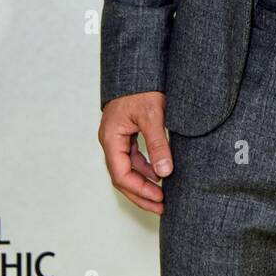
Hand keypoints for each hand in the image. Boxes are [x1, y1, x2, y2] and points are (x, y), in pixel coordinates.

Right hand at [98, 91, 172, 213]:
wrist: (139, 68)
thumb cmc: (142, 88)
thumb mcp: (153, 115)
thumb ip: (157, 143)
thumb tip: (164, 172)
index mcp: (111, 138)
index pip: (121, 174)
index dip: (140, 190)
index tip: (159, 199)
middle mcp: (111, 141)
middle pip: (122, 177)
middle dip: (141, 194)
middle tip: (162, 207)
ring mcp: (117, 138)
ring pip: (128, 169)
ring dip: (144, 183)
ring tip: (163, 196)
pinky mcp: (127, 134)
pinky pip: (133, 158)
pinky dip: (146, 169)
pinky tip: (160, 174)